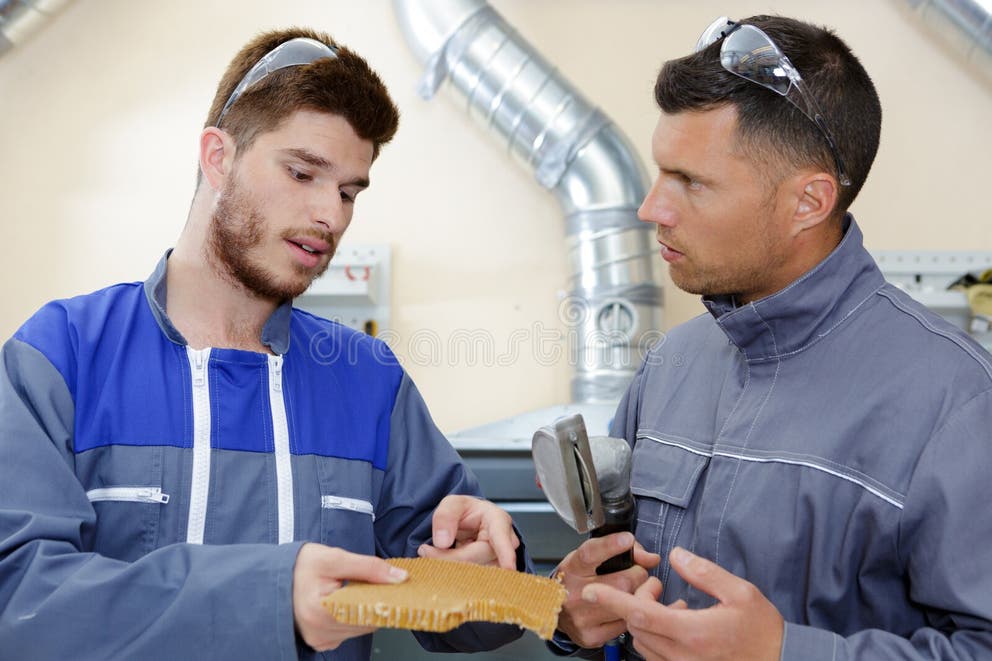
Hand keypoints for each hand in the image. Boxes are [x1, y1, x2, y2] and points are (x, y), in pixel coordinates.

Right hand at [292, 543, 407, 651]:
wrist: (274, 577)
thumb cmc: (300, 566)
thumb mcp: (334, 558)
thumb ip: (369, 567)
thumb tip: (399, 578)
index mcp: (320, 611)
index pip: (369, 612)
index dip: (384, 597)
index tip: (392, 584)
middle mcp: (319, 632)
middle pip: (367, 622)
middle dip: (374, 602)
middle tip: (370, 582)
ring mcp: (319, 640)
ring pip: (360, 629)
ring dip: (364, 610)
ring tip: (353, 589)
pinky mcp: (321, 643)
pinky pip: (349, 632)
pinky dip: (353, 617)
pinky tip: (345, 602)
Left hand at [416, 495, 518, 569]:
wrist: (470, 523)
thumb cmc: (467, 511)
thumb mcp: (452, 504)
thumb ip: (445, 517)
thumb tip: (442, 542)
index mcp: (498, 520)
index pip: (502, 538)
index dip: (505, 553)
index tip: (509, 567)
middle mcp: (505, 542)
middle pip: (478, 559)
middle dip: (449, 558)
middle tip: (426, 551)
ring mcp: (500, 561)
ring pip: (474, 573)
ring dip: (451, 568)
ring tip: (434, 555)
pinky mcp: (491, 574)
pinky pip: (473, 580)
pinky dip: (455, 575)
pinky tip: (445, 567)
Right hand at [555, 532, 660, 648]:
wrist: (554, 609)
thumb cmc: (576, 579)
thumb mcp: (589, 559)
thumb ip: (619, 552)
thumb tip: (651, 559)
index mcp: (572, 568)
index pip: (590, 553)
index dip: (610, 545)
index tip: (627, 540)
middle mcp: (573, 592)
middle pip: (622, 581)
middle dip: (638, 575)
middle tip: (636, 574)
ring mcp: (581, 617)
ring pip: (627, 605)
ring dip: (636, 596)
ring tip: (629, 592)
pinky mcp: (591, 635)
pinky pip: (625, 625)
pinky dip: (627, 616)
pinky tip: (620, 610)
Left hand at [583, 546, 783, 660]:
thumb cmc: (764, 631)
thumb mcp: (741, 593)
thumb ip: (704, 572)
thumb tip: (676, 555)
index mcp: (692, 632)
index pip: (640, 613)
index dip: (612, 599)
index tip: (590, 588)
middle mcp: (682, 655)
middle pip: (636, 627)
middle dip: (635, 602)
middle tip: (655, 587)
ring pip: (644, 643)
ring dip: (646, 621)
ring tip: (673, 606)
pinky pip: (657, 656)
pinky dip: (656, 636)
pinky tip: (679, 624)